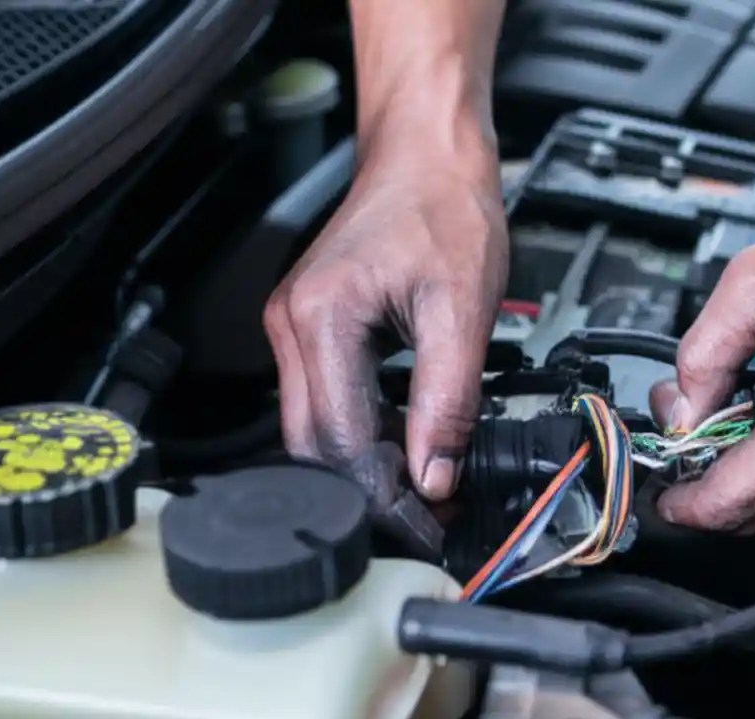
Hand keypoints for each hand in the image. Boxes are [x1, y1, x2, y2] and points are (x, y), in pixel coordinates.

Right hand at [264, 151, 507, 506]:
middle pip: (313, 444)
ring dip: (365, 465)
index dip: (385, 495)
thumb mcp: (462, 310)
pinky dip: (362, 430)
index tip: (427, 524)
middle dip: (370, 491)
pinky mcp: (310, 326)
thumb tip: (436, 477)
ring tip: (426, 485)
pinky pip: (324, 399)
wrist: (427, 156)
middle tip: (428, 518)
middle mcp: (291, 325)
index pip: (340, 439)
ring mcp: (293, 326)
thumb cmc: (443, 208)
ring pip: (313, 428)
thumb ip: (447, 401)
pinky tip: (406, 440)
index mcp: (322, 318)